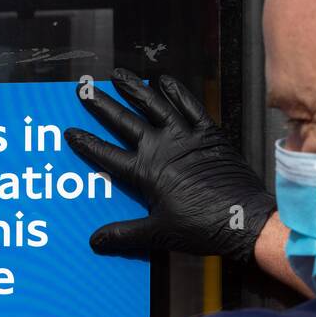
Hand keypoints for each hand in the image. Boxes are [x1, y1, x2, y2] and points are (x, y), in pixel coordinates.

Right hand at [64, 69, 274, 261]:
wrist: (243, 220)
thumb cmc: (203, 227)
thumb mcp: (158, 233)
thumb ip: (124, 234)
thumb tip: (96, 241)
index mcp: (146, 172)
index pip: (107, 154)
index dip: (87, 144)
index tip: (72, 132)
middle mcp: (162, 148)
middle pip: (124, 122)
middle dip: (102, 105)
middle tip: (86, 91)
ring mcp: (186, 137)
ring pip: (154, 105)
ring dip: (134, 89)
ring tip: (119, 75)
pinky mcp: (209, 133)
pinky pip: (190, 106)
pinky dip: (177, 92)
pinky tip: (165, 80)